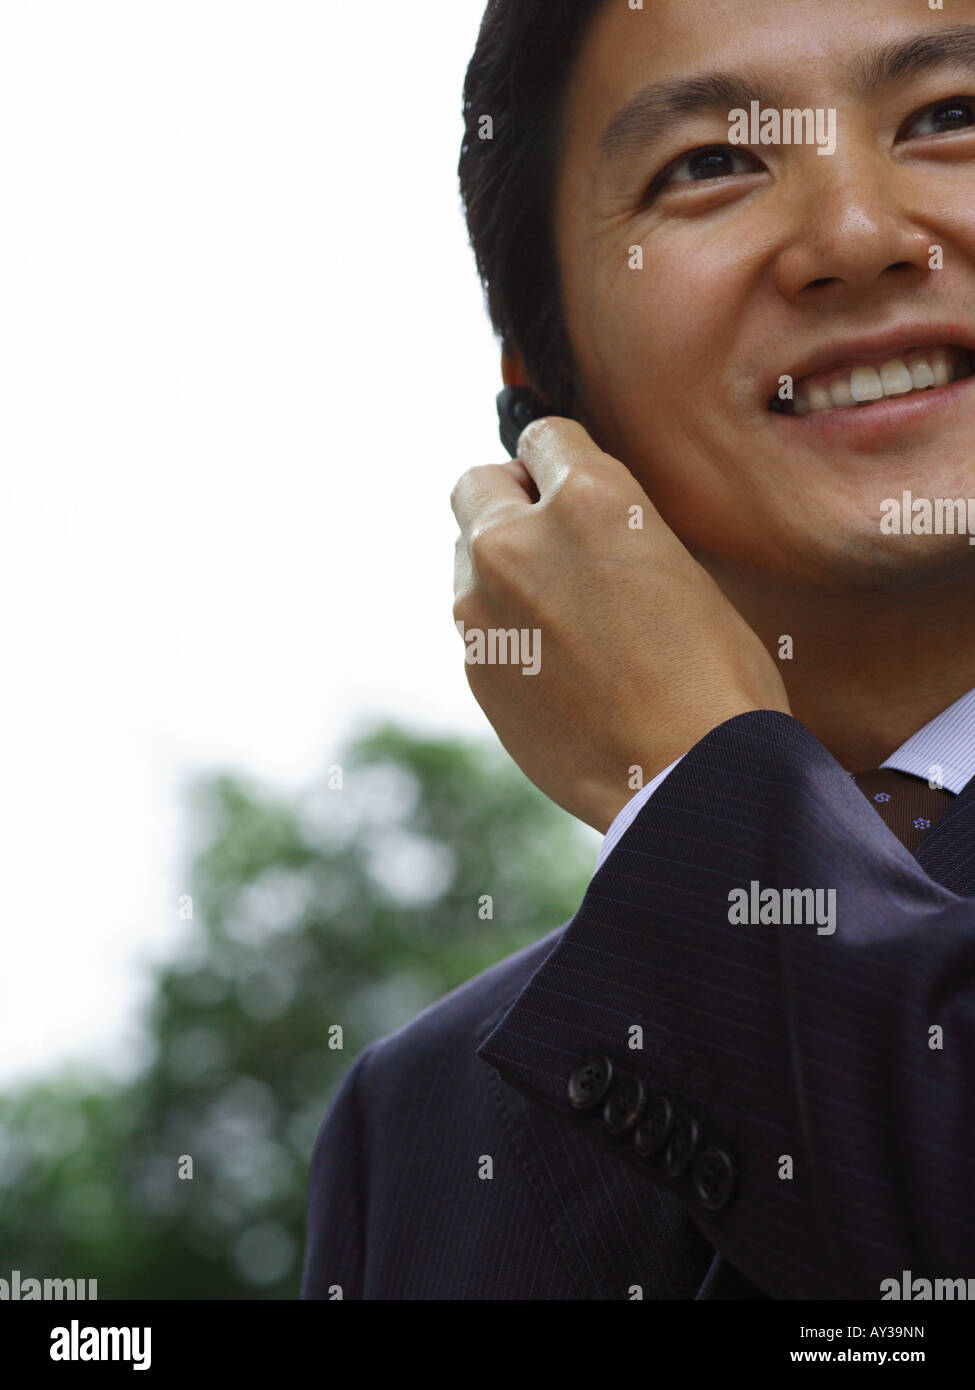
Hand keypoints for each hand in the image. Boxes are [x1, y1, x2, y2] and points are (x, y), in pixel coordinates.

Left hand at [450, 417, 791, 831]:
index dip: (563, 458)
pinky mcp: (476, 667)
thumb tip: (586, 524)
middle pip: (478, 485)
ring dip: (504, 566)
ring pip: (470, 556)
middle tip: (552, 534)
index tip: (570, 479)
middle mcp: (517, 543)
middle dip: (510, 499)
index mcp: (587, 500)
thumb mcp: (682, 566)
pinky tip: (558, 665)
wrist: (689, 780)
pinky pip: (480, 623)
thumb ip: (617, 527)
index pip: (544, 437)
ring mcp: (483, 610)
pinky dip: (507, 627)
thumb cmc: (718, 677)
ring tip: (564, 612)